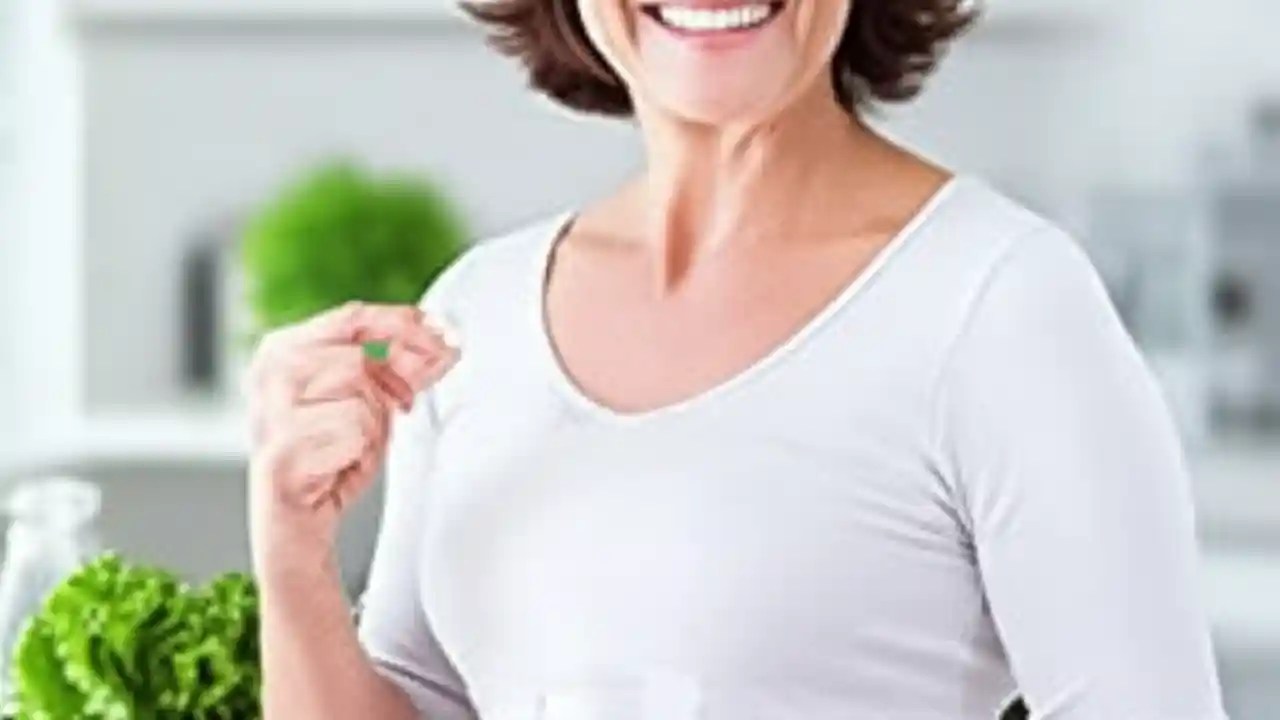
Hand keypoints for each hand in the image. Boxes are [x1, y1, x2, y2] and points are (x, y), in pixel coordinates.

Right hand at [245, 300, 459, 578]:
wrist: (298, 519)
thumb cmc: (331, 454)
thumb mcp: (373, 401)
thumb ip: (403, 368)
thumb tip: (445, 341)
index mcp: (283, 348)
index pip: (353, 316)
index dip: (405, 323)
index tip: (444, 331)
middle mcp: (270, 373)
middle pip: (361, 354)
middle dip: (393, 381)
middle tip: (400, 404)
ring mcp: (271, 410)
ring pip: (358, 389)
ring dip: (373, 421)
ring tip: (354, 442)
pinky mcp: (282, 450)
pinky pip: (354, 429)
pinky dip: (362, 449)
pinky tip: (341, 462)